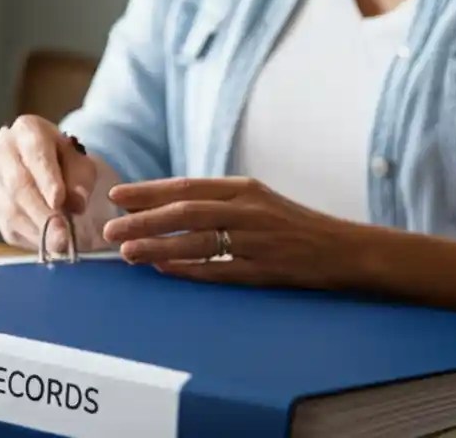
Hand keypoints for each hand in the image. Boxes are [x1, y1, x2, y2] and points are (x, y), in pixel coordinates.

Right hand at [0, 116, 117, 251]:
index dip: (47, 178)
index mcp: (26, 130)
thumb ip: (80, 180)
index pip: (35, 153)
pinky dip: (29, 238)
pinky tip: (48, 244)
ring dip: (36, 229)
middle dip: (41, 211)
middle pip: (18, 183)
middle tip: (62, 233)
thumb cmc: (67, 162)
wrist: (49, 167)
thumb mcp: (82, 162)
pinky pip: (7, 225)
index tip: (59, 201)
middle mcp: (2, 151)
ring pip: (9, 208)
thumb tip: (75, 205)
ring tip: (59, 244)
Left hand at [101, 177, 366, 290]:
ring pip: (197, 240)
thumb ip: (215, 202)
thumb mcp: (256, 201)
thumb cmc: (292, 225)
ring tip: (127, 253)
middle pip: (185, 211)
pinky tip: (164, 269)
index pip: (186, 186)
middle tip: (110, 229)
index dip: (149, 191)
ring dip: (158, 246)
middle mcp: (248, 210)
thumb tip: (162, 206)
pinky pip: (219, 269)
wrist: (344, 250)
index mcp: (243, 188)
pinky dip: (188, 269)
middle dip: (144, 219)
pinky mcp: (266, 270)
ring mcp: (257, 240)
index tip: (117, 197)